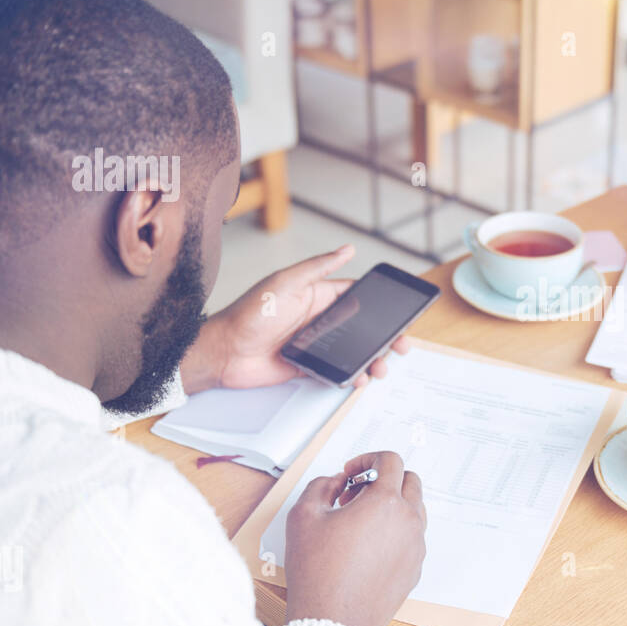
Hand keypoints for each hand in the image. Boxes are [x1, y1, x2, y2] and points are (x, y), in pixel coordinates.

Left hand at [182, 245, 410, 392]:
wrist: (225, 353)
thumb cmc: (249, 314)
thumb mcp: (286, 283)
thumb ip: (318, 268)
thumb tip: (347, 248)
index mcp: (317, 295)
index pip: (356, 296)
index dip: (380, 303)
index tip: (399, 310)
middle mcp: (319, 319)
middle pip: (362, 327)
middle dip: (384, 337)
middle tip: (400, 344)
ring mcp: (316, 344)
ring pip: (354, 351)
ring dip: (372, 359)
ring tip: (381, 366)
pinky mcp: (310, 366)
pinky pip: (338, 370)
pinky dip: (353, 376)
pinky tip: (360, 377)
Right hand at [283, 452, 426, 625]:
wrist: (332, 621)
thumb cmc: (317, 571)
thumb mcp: (304, 516)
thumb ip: (322, 485)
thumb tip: (337, 482)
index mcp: (386, 503)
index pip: (391, 461)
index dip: (368, 459)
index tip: (351, 472)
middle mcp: (409, 522)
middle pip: (410, 481)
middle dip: (383, 479)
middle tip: (355, 494)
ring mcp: (416, 547)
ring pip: (414, 510)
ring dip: (392, 505)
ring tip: (359, 521)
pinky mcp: (414, 568)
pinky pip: (412, 537)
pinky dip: (395, 531)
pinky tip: (367, 546)